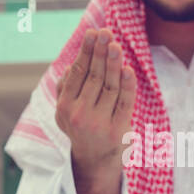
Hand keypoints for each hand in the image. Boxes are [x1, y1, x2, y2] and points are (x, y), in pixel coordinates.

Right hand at [55, 27, 136, 169]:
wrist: (95, 161)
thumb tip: (72, 64)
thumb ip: (66, 87)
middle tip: (105, 32)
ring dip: (113, 63)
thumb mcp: (65, 111)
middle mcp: (80, 114)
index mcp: (65, 106)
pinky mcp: (118, 130)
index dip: (86, 51)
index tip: (93, 32)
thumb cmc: (81, 126)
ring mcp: (99, 123)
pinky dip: (128, 86)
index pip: (78, 72)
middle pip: (93, 77)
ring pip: (109, 87)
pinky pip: (125, 103)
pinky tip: (128, 69)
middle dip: (100, 52)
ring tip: (115, 45)